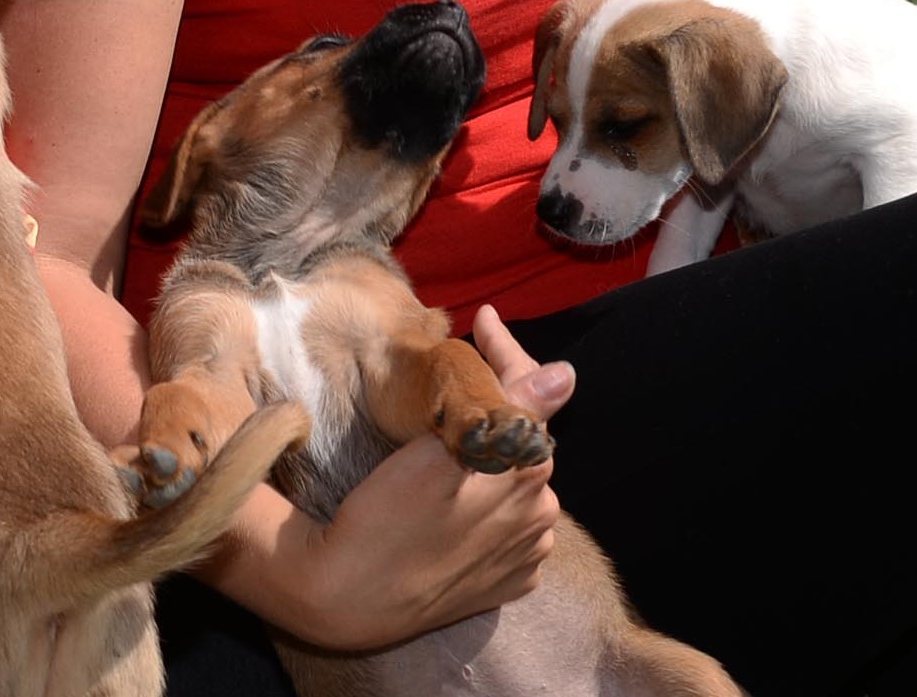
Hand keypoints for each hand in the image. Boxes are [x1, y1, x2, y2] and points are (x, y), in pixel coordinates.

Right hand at [269, 309, 577, 651]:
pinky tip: (458, 496)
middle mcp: (539, 517)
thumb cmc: (384, 519)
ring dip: (492, 459)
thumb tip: (567, 375)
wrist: (349, 599)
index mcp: (527, 477)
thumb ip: (510, 411)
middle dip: (495, 410)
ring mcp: (525, 555)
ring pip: (515, 483)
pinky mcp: (508, 583)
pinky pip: (509, 527)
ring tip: (452, 442)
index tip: (483, 317)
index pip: (530, 398)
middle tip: (455, 379)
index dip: (506, 353)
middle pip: (523, 442)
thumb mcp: (437, 455)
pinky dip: (490, 504)